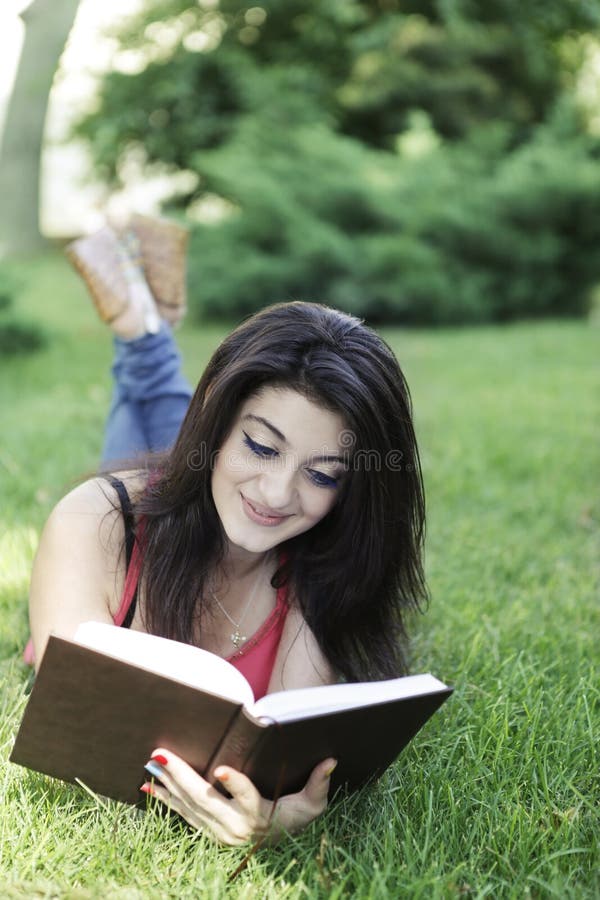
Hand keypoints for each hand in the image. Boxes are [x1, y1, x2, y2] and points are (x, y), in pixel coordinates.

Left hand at [140, 748, 336, 845]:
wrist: (279, 844)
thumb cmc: (295, 816)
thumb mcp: (312, 804)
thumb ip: (319, 783)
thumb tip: (330, 760)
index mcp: (260, 816)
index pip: (247, 798)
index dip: (235, 784)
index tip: (221, 770)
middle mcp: (235, 827)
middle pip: (206, 800)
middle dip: (182, 776)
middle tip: (163, 755)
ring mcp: (218, 831)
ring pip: (189, 806)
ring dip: (169, 785)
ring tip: (151, 765)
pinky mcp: (207, 832)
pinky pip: (183, 815)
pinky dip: (166, 800)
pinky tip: (150, 787)